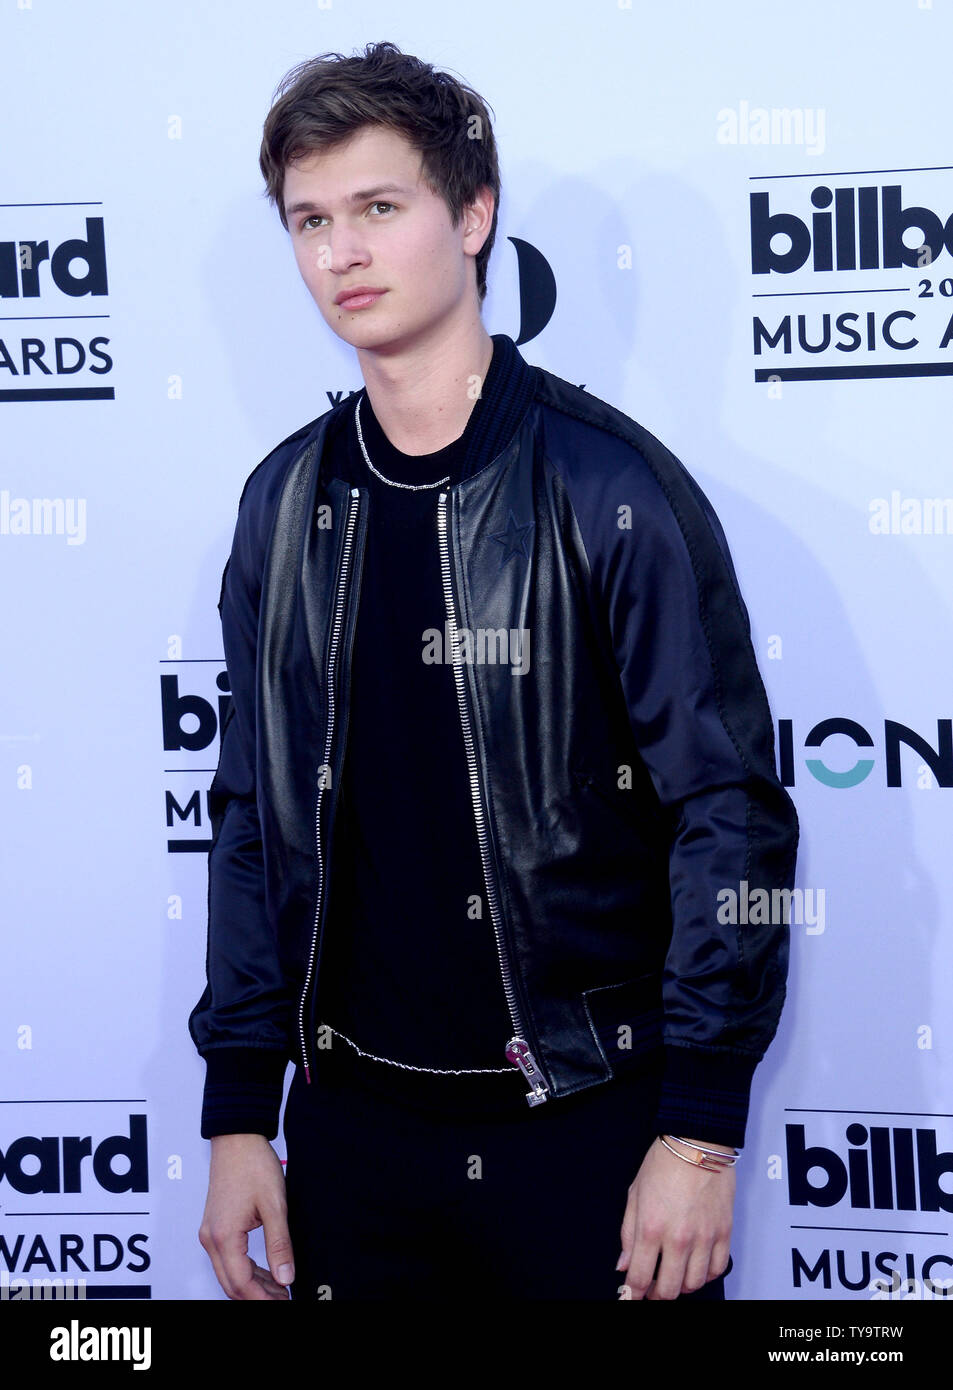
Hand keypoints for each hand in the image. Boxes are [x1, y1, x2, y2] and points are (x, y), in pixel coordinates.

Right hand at [199, 1133, 294, 1299]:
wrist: (237, 1138)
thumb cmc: (252, 1164)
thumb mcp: (274, 1206)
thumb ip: (279, 1245)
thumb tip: (285, 1277)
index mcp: (223, 1236)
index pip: (241, 1284)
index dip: (262, 1299)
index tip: (283, 1302)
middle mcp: (211, 1238)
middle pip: (231, 1284)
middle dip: (257, 1297)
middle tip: (283, 1299)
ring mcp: (210, 1232)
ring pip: (228, 1273)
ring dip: (253, 1285)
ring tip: (279, 1289)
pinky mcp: (215, 1226)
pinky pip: (228, 1258)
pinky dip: (246, 1270)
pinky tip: (266, 1271)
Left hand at [616, 1135, 733, 1299]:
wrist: (696, 1142)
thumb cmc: (664, 1162)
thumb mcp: (635, 1195)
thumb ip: (628, 1234)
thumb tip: (624, 1263)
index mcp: (651, 1228)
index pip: (640, 1278)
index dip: (633, 1293)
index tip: (631, 1296)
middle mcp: (679, 1238)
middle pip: (669, 1289)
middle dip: (657, 1295)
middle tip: (652, 1289)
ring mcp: (704, 1237)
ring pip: (694, 1284)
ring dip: (682, 1286)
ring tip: (674, 1276)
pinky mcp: (724, 1232)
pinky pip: (717, 1269)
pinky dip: (706, 1275)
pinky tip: (696, 1267)